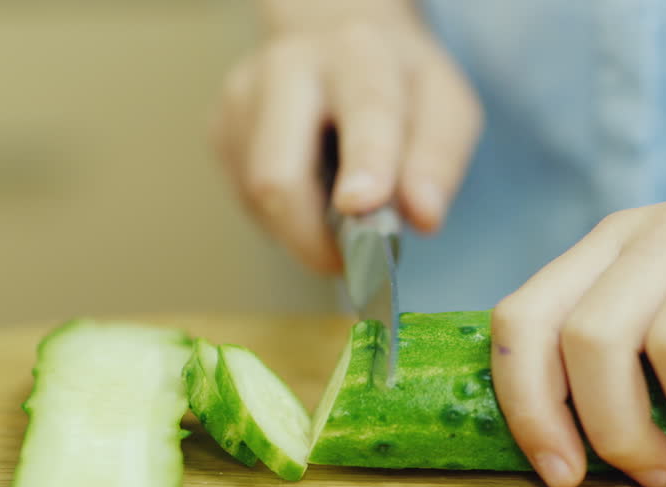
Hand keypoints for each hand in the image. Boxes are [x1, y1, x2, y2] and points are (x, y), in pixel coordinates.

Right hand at [211, 8, 482, 272]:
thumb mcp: (444, 107)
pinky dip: (283, 218)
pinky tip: (310, 193)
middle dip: (311, 236)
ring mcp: (244, 97)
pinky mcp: (221, 128)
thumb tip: (422, 216)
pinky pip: (247, 200)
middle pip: (280, 173)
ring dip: (302, 231)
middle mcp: (289, 67)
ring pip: (259, 198)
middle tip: (350, 264)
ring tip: (338, 216)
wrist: (338, 44)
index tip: (362, 206)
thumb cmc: (398, 86)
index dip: (365, 162)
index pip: (364, 110)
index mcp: (358, 53)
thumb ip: (439, 159)